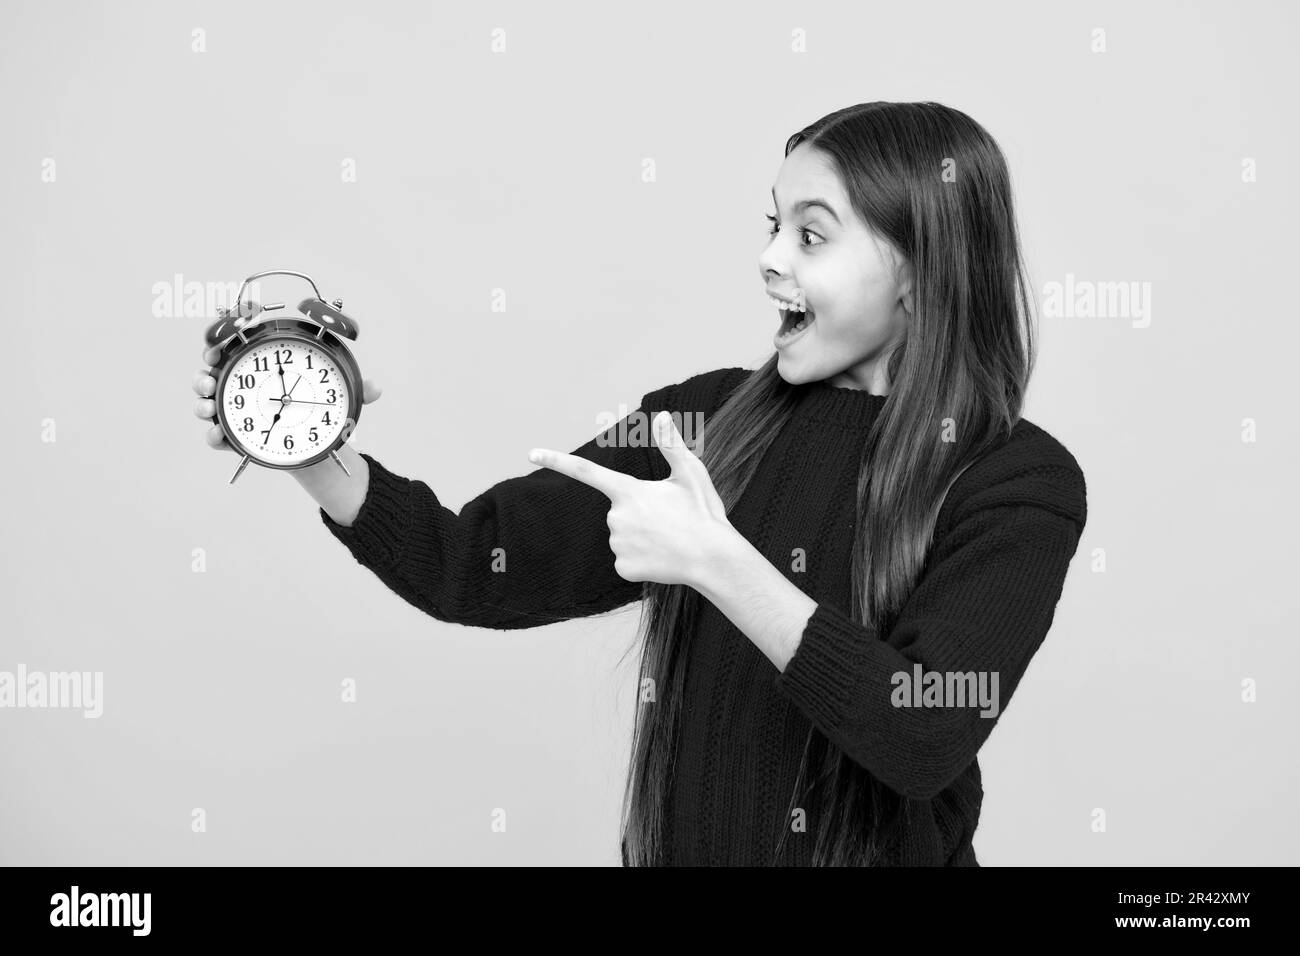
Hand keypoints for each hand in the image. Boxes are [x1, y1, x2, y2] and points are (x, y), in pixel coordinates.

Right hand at [192, 344, 382, 453]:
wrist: (314, 440)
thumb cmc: (319, 406)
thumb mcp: (337, 395)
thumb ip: (354, 389)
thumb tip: (376, 389)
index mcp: (261, 365)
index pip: (234, 346)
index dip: (220, 339)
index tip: (220, 342)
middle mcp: (241, 384)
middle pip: (212, 372)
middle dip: (204, 372)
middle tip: (210, 375)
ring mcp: (235, 410)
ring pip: (207, 402)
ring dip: (202, 402)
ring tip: (209, 407)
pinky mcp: (235, 435)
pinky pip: (217, 435)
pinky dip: (214, 435)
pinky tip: (219, 434)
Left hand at [528, 410, 733, 587]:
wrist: (714, 559)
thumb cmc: (704, 513)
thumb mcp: (690, 474)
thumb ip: (671, 445)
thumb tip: (661, 415)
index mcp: (628, 491)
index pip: (585, 470)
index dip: (557, 460)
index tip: (531, 452)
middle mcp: (616, 517)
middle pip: (619, 512)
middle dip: (640, 514)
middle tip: (670, 521)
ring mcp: (618, 545)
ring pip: (623, 537)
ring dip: (642, 537)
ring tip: (669, 539)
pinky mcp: (623, 568)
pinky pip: (627, 560)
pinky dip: (643, 559)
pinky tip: (663, 558)